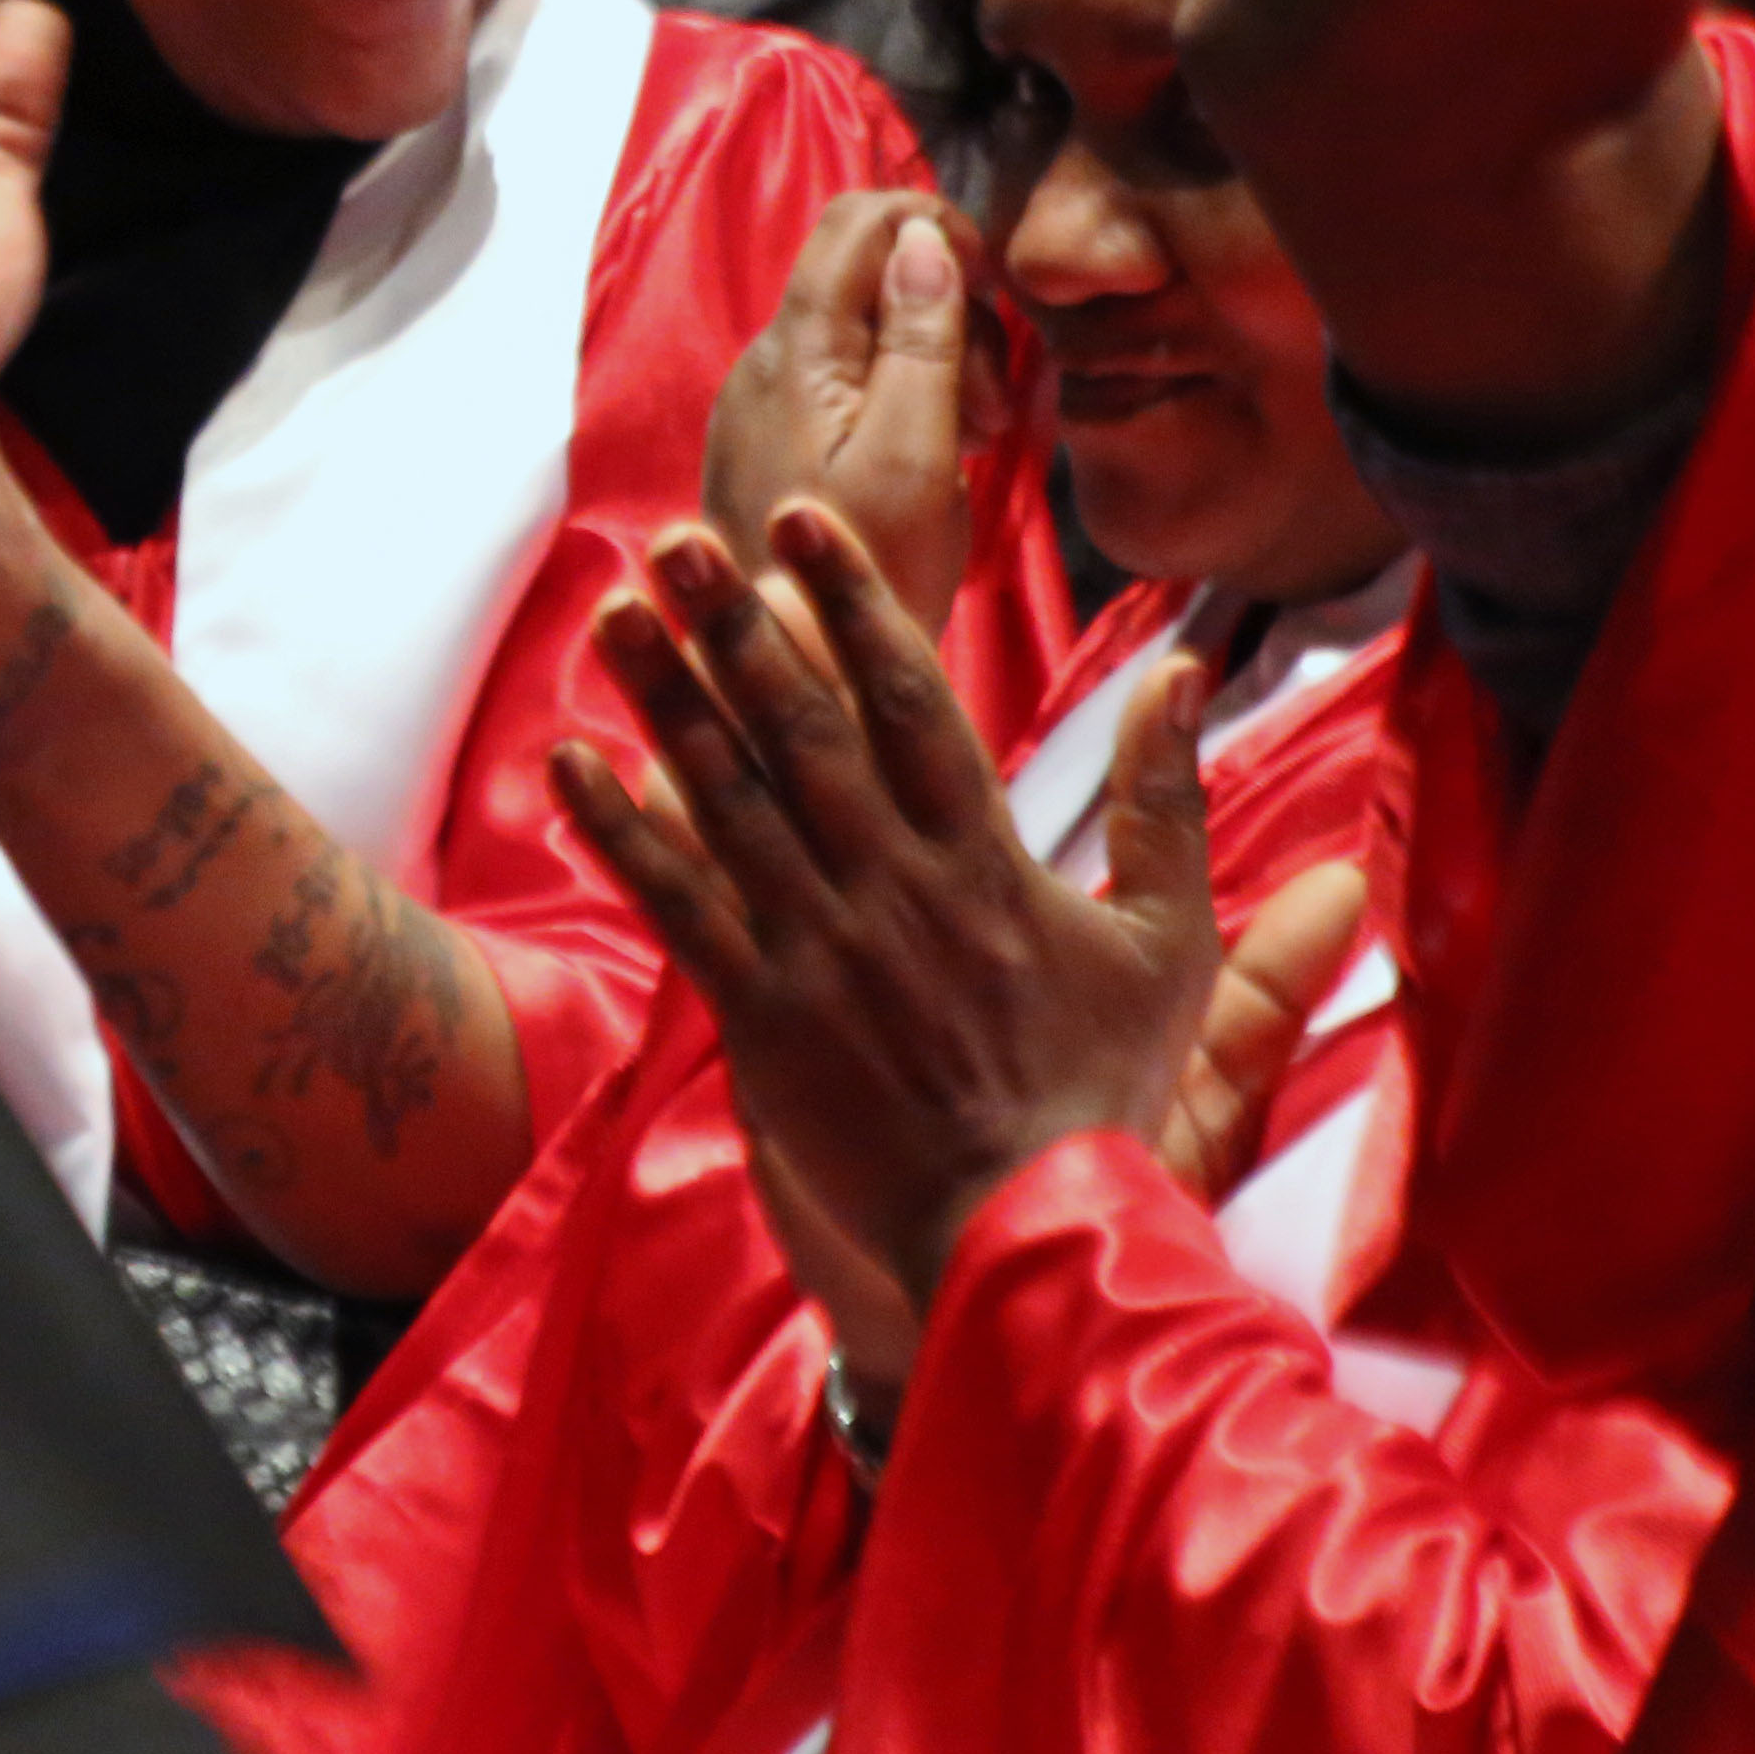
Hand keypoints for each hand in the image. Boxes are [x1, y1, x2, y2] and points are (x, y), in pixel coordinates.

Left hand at [553, 506, 1231, 1333]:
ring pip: (728, 801)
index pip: (910, 700)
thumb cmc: (1095, 1089)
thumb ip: (1167, 803)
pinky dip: (623, 833)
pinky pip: (678, 909)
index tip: (804, 518)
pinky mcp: (759, 1017)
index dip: (852, 602)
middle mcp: (891, 888)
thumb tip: (1182, 670)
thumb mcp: (1166, 944)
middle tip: (680, 537)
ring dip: (664, 701)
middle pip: (801, 730)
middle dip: (736, 624)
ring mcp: (818, 951)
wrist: (1018, 1235)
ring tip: (617, 613)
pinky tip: (572, 763)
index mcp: (983, 859)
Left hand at [705, 192, 995, 624]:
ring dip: (937, 363)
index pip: (858, 220)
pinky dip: (905, 399)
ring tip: (977, 444)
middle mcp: (766, 360)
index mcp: (795, 351)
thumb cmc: (868, 574)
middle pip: (869, 271)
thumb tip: (923, 234)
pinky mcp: (776, 439)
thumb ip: (920, 340)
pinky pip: (850, 380)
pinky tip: (938, 460)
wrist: (793, 676)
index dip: (937, 230)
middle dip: (949, 314)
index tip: (995, 297)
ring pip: (866, 328)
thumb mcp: (916, 454)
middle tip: (994, 412)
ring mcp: (765, 401)